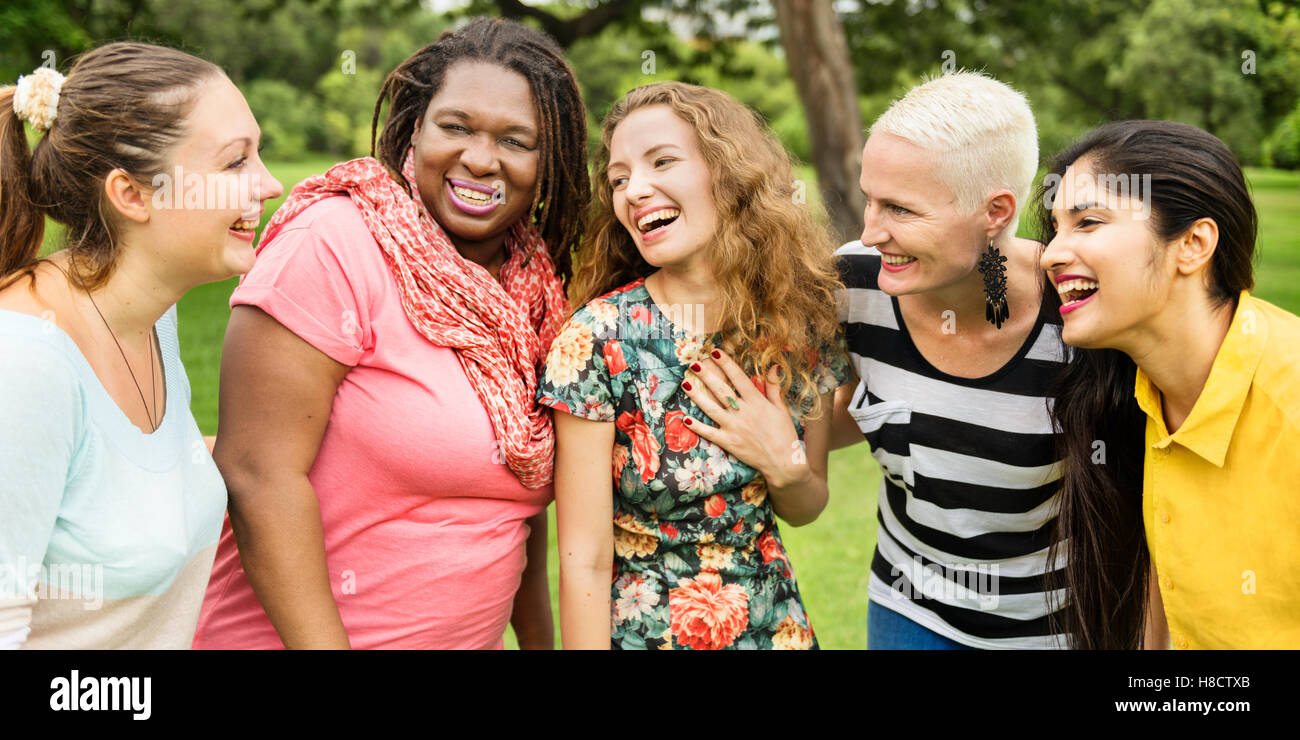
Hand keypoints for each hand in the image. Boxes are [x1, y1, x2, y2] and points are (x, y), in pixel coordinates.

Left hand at [680, 349, 811, 488]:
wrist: (784, 462)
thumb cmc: (785, 434)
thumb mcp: (781, 408)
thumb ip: (774, 387)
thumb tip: (773, 366)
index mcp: (757, 402)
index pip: (739, 378)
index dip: (726, 364)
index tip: (715, 351)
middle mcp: (743, 412)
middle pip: (721, 390)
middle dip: (707, 375)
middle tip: (694, 363)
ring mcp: (734, 428)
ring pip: (711, 408)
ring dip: (697, 396)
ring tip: (685, 383)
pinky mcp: (728, 442)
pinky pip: (709, 433)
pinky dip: (697, 426)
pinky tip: (685, 418)